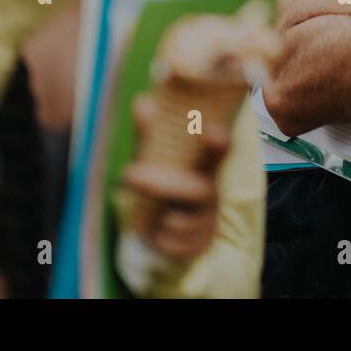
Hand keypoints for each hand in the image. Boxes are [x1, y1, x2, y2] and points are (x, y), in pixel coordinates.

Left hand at [121, 94, 229, 261]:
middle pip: (195, 190)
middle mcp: (212, 191)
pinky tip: (159, 231)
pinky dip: (156, 238)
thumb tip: (143, 105)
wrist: (167, 226)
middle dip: (161, 185)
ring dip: (156, 216)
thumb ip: (150, 134)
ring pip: (178, 220)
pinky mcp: (198, 245)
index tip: (210, 131)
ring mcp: (207, 220)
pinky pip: (170, 244)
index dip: (218, 142)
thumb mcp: (157, 157)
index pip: (221, 150)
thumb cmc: (165, 181)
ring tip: (154, 212)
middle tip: (129, 174)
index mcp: (207, 165)